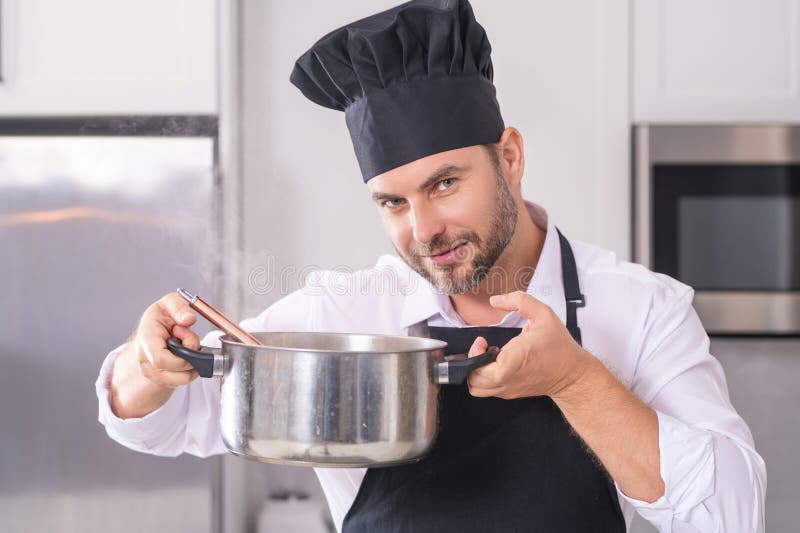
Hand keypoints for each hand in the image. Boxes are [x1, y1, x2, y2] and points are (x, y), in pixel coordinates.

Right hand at [132, 293, 200, 387]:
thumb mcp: (170, 302)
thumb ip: (179, 307)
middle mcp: (144, 358)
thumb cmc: (162, 316)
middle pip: (174, 373)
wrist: (153, 328)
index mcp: (146, 338)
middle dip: (191, 358)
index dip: (181, 355)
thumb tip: (188, 319)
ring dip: (192, 366)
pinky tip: (186, 357)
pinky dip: (190, 370)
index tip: (187, 337)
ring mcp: (151, 372)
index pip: (160, 359)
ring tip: (188, 349)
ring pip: (180, 380)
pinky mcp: (159, 379)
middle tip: (190, 341)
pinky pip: (181, 381)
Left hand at [466, 290, 593, 399]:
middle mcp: (509, 378)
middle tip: (482, 348)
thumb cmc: (559, 347)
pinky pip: (487, 391)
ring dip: (474, 372)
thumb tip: (496, 300)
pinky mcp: (510, 393)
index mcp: (514, 360)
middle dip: (471, 362)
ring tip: (485, 358)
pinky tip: (495, 364)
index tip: (482, 341)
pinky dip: (483, 379)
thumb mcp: (543, 314)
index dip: (475, 354)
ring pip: (477, 389)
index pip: (480, 368)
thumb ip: (518, 301)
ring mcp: (509, 388)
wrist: (573, 374)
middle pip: (473, 380)